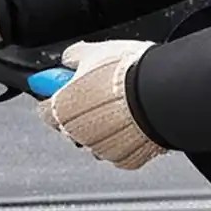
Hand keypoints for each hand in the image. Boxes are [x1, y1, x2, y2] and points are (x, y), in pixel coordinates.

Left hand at [37, 40, 166, 169]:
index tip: (66, 89)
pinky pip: (121, 150)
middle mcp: (77, 134)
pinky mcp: (127, 159)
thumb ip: (74, 58)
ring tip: (124, 107)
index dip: (57, 97)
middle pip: (70, 127)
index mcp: (62, 109)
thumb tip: (69, 59)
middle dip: (81, 113)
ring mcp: (102, 149)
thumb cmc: (127, 73)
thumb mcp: (94, 52)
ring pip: (96, 140)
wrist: (164, 92)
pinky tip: (137, 122)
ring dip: (105, 127)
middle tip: (101, 94)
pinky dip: (127, 139)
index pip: (46, 110)